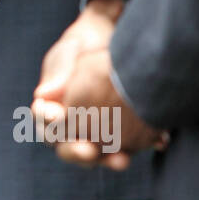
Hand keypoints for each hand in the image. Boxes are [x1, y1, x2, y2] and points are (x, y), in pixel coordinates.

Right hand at [31, 0, 167, 168]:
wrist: (110, 38)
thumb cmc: (82, 43)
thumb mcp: (69, 51)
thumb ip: (59, 71)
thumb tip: (43, 94)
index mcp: (49, 107)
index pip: (42, 121)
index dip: (47, 120)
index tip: (56, 115)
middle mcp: (69, 126)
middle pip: (65, 148)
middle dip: (76, 152)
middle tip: (88, 151)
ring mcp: (93, 132)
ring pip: (95, 155)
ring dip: (107, 160)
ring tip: (122, 160)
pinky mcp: (118, 132)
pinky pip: (125, 146)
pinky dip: (138, 147)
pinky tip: (155, 144)